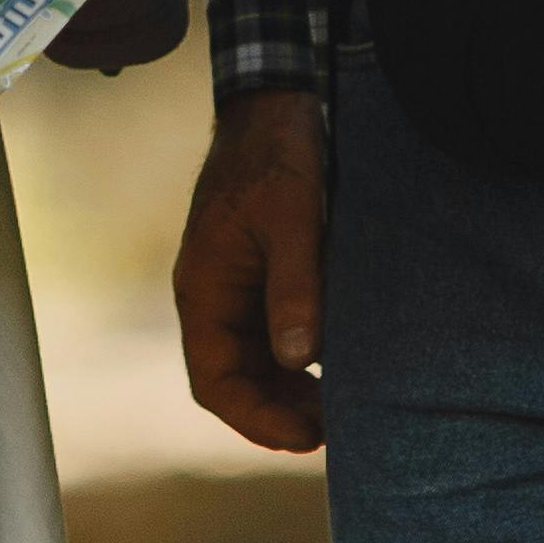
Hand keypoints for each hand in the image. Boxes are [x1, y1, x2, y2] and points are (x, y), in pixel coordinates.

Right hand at [173, 89, 326, 451]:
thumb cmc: (277, 157)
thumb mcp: (291, 220)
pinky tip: (335, 371)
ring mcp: (234, 289)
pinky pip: (270, 337)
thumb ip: (294, 286)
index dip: (257, 419)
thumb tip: (298, 359)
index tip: (307, 437)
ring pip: (254, 364)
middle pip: (234, 381)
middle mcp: (212, 298)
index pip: (215, 381)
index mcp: (203, 290)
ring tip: (339, 412)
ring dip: (288, 394)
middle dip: (277, 415)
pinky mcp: (259, 277)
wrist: (274, 106)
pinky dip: (297, 364)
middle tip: (334, 433)